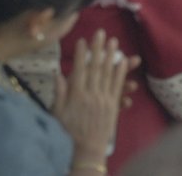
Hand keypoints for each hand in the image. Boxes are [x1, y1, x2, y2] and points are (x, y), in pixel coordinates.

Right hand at [51, 30, 138, 166]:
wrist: (85, 149)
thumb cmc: (67, 131)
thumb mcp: (57, 113)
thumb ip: (59, 93)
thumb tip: (58, 74)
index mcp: (75, 96)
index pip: (79, 70)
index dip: (81, 54)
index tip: (82, 40)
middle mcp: (91, 94)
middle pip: (95, 67)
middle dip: (98, 48)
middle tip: (101, 32)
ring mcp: (104, 98)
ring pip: (108, 73)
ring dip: (111, 55)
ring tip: (114, 41)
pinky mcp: (113, 104)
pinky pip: (117, 85)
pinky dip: (121, 72)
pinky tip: (124, 60)